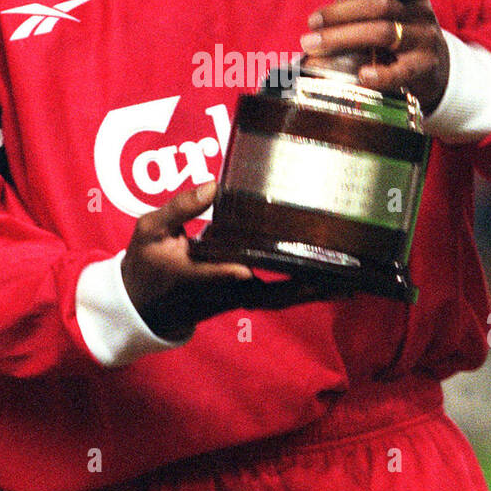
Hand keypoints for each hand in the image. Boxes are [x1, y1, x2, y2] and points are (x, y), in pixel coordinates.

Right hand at [120, 181, 345, 339]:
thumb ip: (179, 208)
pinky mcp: (242, 297)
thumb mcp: (149, 230)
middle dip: (301, 287)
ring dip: (311, 292)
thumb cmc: (145, 263)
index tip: (245, 267)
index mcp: (194, 274)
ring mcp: (235, 297)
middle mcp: (221, 290)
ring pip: (278, 298)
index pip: (218, 274)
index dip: (232, 271)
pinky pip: (276, 296)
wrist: (142, 305)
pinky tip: (330, 281)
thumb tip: (212, 185)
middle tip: (338, 278)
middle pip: (267, 293)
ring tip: (348, 281)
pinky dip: (303, 290)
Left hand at [306, 0, 449, 114]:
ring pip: (385, 33)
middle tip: (312, 21)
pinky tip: (363, 75)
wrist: (429, 66)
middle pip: (383, 4)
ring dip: (344, 37)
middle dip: (342, 11)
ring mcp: (424, 39)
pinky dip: (382, 74)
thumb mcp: (379, 2)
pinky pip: (403, 71)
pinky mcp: (423, 67)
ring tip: (314, 44)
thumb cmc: (396, 26)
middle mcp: (421, 10)